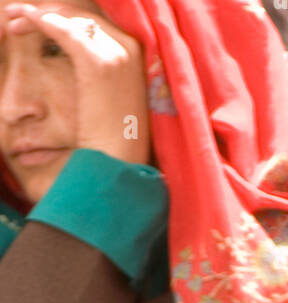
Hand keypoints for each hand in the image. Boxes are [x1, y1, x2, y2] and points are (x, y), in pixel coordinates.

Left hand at [3, 4, 149, 163]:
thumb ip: (98, 73)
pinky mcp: (98, 63)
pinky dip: (39, 22)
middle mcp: (128, 48)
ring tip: (12, 20)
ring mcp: (115, 54)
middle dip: (47, 11)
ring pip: (69, 18)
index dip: (63, 16)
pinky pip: (62, 30)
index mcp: (134, 54)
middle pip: (80, 15)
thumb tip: (72, 55)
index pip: (93, 22)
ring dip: (36, 15)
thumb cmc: (110, 140)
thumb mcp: (109, 98)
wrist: (117, 163)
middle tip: (17, 15)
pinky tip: (20, 22)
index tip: (39, 20)